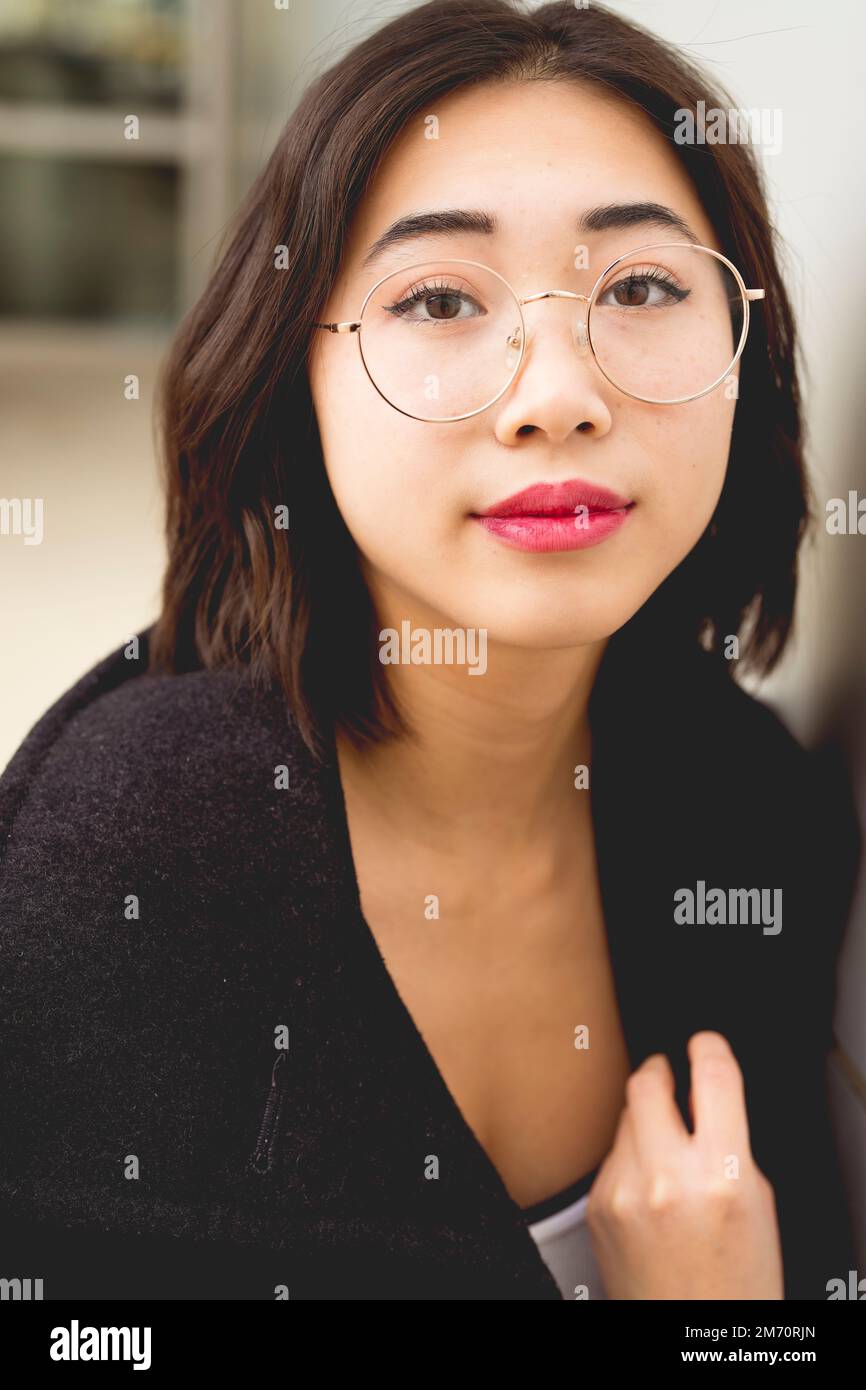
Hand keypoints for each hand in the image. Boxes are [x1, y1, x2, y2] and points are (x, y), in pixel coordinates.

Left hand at [586, 1030, 783, 1298]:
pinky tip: (648, 1187)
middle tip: (671, 1078)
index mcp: (721, 1177)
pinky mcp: (596, 1205)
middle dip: (661, 1071)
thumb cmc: (735, 1280)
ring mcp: (623, 1191)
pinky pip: (610, 1153)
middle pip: (647, 1080)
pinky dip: (628, 1156)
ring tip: (667, 1151)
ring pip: (624, 1116)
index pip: (712, 1075)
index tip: (704, 1042)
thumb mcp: (756, 1203)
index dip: (709, 1046)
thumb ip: (728, 1140)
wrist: (690, 1335)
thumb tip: (700, 1089)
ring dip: (645, 1118)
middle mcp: (666, 1179)